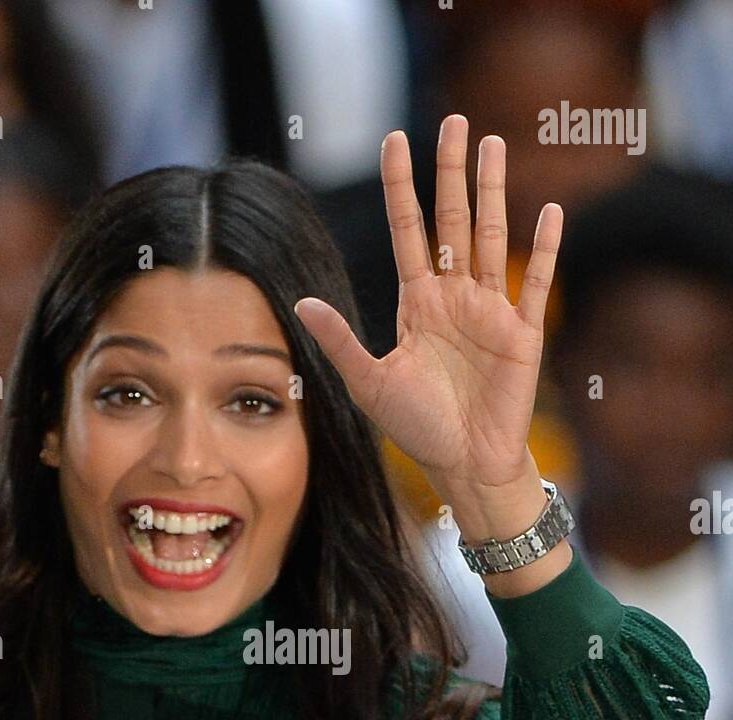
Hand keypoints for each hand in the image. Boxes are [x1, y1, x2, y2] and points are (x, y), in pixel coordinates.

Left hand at [296, 115, 569, 585]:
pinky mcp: (522, 332)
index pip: (407, 231)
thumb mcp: (369, 383)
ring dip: (493, 191)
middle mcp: (454, 298)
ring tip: (493, 143)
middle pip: (452, 220)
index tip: (394, 140)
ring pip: (492, 236)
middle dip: (451, 171)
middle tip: (454, 121)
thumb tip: (302, 302)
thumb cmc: (418, 429)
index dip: (401, 186)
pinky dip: (544, 248)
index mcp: (417, 304)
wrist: (466, 465)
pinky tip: (551, 210)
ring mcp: (490, 311)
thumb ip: (340, 341)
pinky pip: (534, 282)